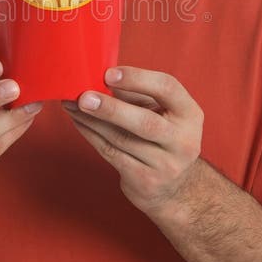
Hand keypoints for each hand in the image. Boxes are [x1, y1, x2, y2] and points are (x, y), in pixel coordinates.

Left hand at [62, 66, 202, 217]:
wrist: (173, 187)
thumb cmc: (161, 136)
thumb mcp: (162, 112)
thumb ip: (138, 94)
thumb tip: (98, 77)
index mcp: (190, 114)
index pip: (167, 88)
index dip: (137, 78)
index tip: (108, 74)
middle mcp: (183, 141)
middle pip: (144, 122)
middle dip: (110, 108)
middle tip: (83, 96)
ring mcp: (166, 165)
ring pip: (121, 139)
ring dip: (91, 120)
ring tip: (71, 104)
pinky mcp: (146, 181)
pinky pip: (112, 154)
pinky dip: (91, 136)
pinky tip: (78, 122)